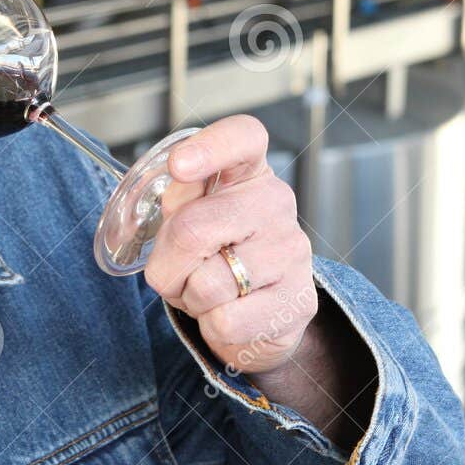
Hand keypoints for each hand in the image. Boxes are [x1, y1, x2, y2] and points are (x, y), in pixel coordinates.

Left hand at [142, 114, 319, 374]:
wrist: (260, 314)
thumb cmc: (219, 255)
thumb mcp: (192, 219)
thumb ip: (180, 199)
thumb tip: (178, 184)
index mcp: (249, 172)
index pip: (243, 138)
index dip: (209, 148)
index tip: (178, 166)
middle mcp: (277, 203)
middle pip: (192, 230)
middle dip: (166, 265)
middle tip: (178, 272)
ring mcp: (292, 251)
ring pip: (206, 284)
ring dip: (190, 299)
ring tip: (208, 293)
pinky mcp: (298, 301)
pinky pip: (226, 322)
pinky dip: (212, 326)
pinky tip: (230, 313)